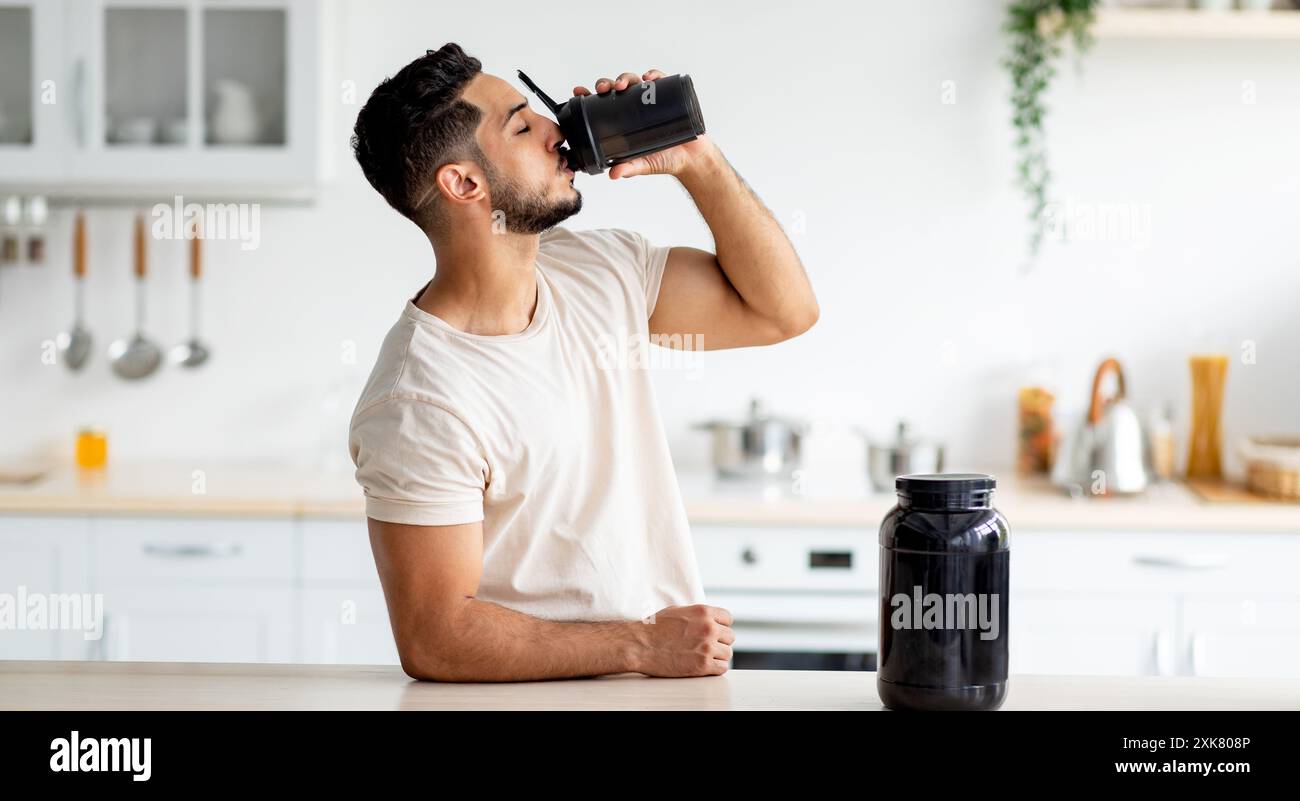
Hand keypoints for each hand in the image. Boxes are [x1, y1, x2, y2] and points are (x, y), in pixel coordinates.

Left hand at [572, 70, 716, 179]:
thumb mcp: (642, 165)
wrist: (691, 160)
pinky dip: (654, 75)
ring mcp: (651, 100)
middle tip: (604, 88)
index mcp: (624, 120)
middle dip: (607, 84)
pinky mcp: (669, 96)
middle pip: (616, 88)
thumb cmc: (664, 160)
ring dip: (625, 78)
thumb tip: (614, 174)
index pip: (602, 104)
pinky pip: (660, 79)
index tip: (579, 91)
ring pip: (634, 81)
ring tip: (622, 85)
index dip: (590, 96)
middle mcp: (635, 107)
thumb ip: (629, 168)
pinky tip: (649, 78)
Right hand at [632, 604, 734, 676]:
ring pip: (727, 653)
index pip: (728, 619)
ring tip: (703, 657)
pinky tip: (703, 666)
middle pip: (730, 637)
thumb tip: (709, 619)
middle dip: (719, 642)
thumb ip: (697, 615)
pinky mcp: (702, 665)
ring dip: (717, 656)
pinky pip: (722, 668)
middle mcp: (709, 628)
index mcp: (703, 612)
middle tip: (706, 647)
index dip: (721, 626)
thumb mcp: (678, 611)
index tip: (714, 633)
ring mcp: (707, 647)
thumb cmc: (654, 628)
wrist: (639, 645)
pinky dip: (715, 668)